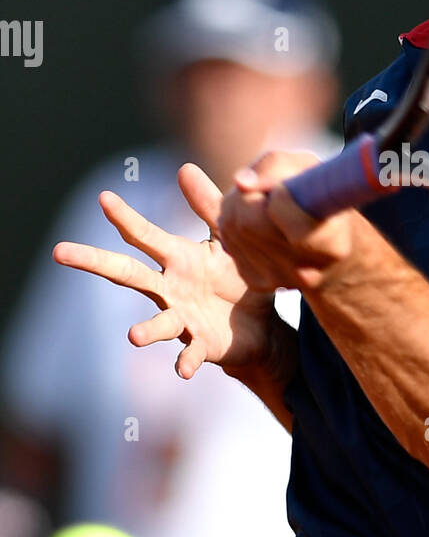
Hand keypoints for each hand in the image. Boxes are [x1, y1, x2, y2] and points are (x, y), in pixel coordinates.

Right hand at [53, 163, 282, 379]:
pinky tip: (183, 370)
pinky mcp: (201, 344)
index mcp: (176, 258)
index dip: (124, 217)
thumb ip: (208, 206)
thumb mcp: (227, 238)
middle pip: (126, 273)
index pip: (143, 235)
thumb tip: (183, 167)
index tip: (103, 197)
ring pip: (158, 322)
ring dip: (146, 330)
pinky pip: (191, 353)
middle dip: (93, 261)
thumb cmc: (236, 276)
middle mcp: (169, 288)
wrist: (261, 322)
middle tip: (59, 251)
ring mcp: (181, 318)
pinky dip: (186, 361)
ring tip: (133, 337)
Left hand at [219, 150, 358, 292]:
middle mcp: (306, 271)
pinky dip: (234, 224)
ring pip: (232, 228)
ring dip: (237, 206)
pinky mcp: (258, 282)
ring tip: (260, 203)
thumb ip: (276, 167)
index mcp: (331, 244)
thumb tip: (240, 182)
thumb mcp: (310, 170)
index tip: (284, 189)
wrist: (329, 247)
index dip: (278, 192)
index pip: (283, 211)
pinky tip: (255, 223)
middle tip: (265, 192)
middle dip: (248, 196)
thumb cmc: (320, 199)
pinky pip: (228, 241)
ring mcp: (280, 280)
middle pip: (248, 220)